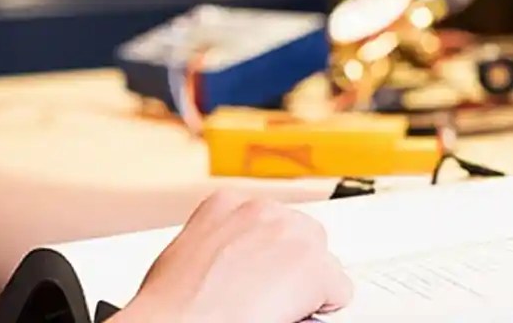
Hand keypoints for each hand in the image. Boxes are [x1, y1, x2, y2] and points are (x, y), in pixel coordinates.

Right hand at [118, 191, 352, 322]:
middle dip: (290, 264)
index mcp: (226, 203)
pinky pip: (339, 290)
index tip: (258, 270)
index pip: (268, 221)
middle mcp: (263, 210)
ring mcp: (292, 235)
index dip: (266, 253)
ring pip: (323, 260)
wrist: (179, 320)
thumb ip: (221, 243)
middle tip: (269, 294)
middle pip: (301, 234)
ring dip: (307, 283)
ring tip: (277, 306)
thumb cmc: (173, 301)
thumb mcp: (190, 251)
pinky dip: (323, 307)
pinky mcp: (314, 267)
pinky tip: (293, 314)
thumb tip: (236, 262)